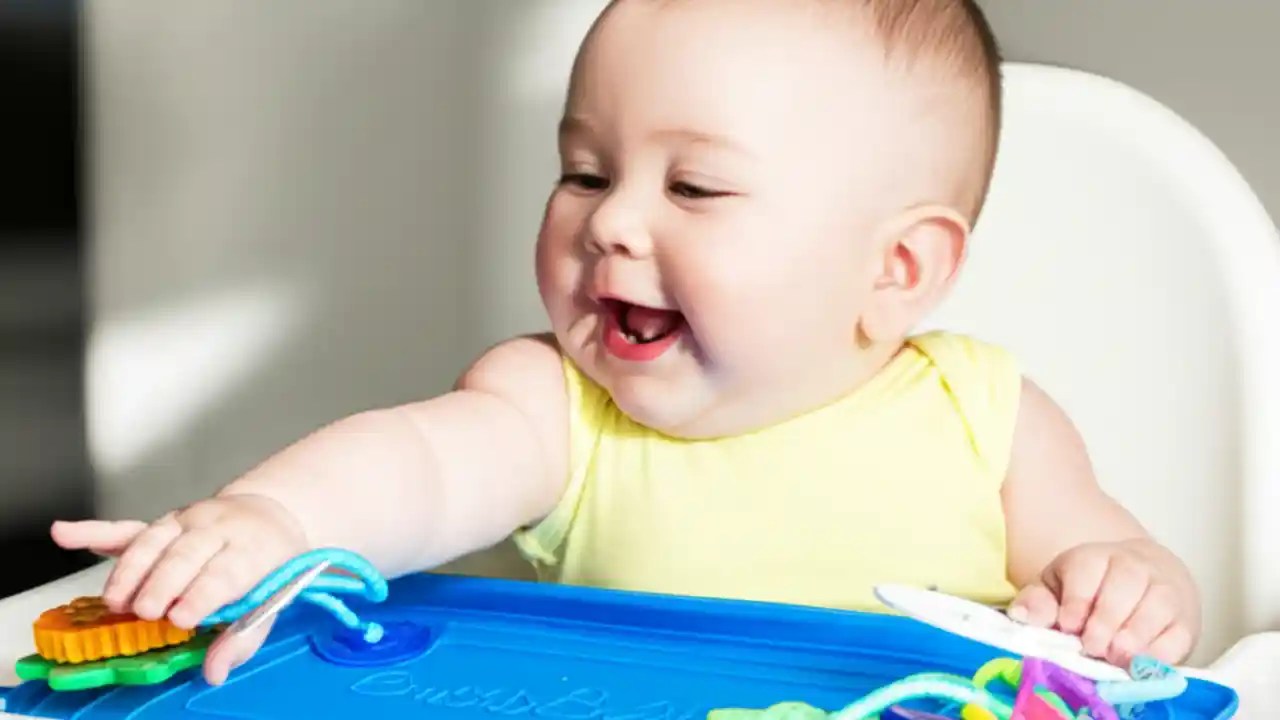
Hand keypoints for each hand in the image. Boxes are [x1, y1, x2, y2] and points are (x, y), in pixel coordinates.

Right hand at [51, 493, 309, 684]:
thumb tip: (215, 672)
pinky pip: (125, 528)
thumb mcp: (274, 598)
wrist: (271, 516)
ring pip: (153, 540)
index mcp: (251, 548)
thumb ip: (244, 636)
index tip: (181, 618)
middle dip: (162, 583)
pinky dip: (93, 531)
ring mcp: (186, 521)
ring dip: (130, 570)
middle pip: (185, 553)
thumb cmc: (270, 564)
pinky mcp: (162, 523)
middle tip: (146, 612)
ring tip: (115, 602)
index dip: (201, 594)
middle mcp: (217, 528)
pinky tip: (65, 534)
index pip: (225, 571)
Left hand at [1007, 540, 1196, 666]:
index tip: (1068, 626)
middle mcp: (1134, 566)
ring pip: (1156, 605)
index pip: (1087, 568)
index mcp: (1095, 557)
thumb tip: (1023, 616)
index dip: (1077, 599)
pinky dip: (1160, 651)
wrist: (1143, 583)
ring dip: (1134, 634)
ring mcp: (1164, 591)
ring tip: (1114, 656)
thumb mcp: (1056, 589)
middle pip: (1125, 584)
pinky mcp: (1184, 621)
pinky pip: (1178, 634)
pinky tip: (1140, 663)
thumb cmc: (1089, 590)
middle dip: (1106, 619)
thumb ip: (1039, 602)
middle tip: (1091, 647)